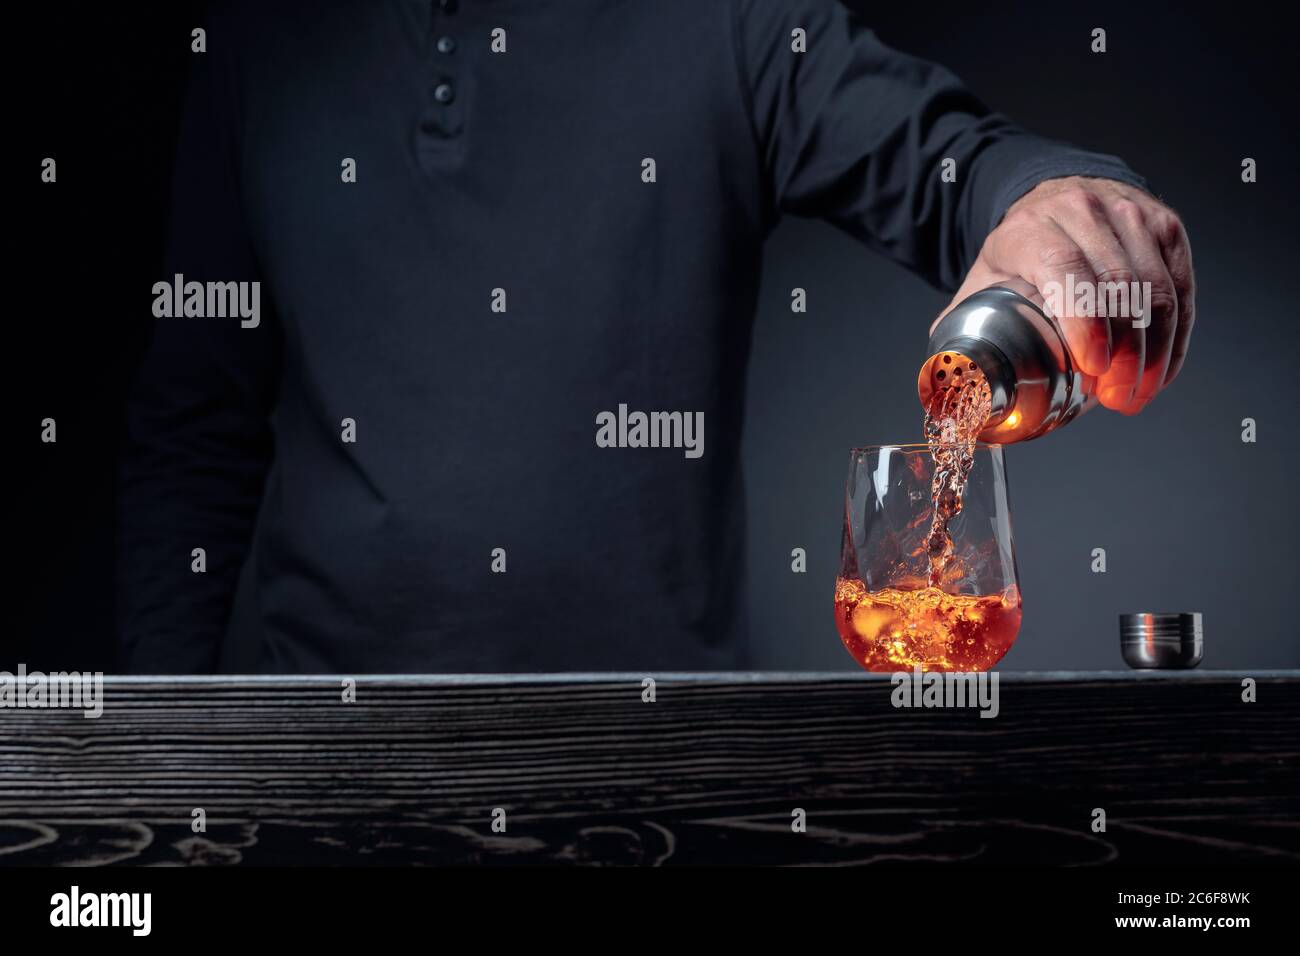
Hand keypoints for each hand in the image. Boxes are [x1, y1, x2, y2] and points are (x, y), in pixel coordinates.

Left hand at [941, 176, 1194, 413]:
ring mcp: (1132, 215)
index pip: (1065, 271)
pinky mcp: (1166, 227)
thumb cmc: (1019, 251)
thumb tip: (950, 384)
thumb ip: (961, 328)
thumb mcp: (981, 279)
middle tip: (1117, 400)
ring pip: (1157, 289)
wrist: (1054, 198)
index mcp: (1031, 227)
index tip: (1093, 369)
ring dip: (1154, 352)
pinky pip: (1181, 287)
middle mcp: (1085, 212)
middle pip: (1119, 286)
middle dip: (1125, 353)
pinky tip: (1160, 371)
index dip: (1084, 322)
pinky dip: (1175, 336)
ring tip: (1137, 394)